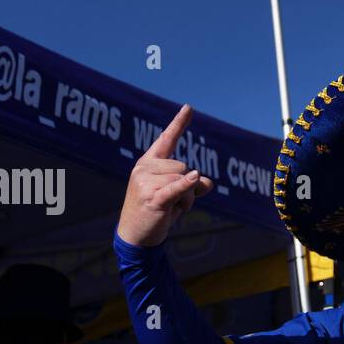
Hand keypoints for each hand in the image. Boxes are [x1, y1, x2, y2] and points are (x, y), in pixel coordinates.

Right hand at [117, 104, 214, 246]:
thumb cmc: (155, 213)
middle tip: (177, 203)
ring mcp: (145, 182)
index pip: (166, 140)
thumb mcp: (175, 196)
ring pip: (183, 179)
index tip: (189, 107)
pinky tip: (194, 179)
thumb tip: (207, 182)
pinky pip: (175, 188)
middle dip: (188, 186)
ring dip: (187, 197)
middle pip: (182, 165)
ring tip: (173, 209)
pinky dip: (186, 185)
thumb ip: (191, 186)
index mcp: (148, 163)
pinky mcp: (152, 198)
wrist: (135, 236)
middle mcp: (144, 168)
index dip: (179, 123)